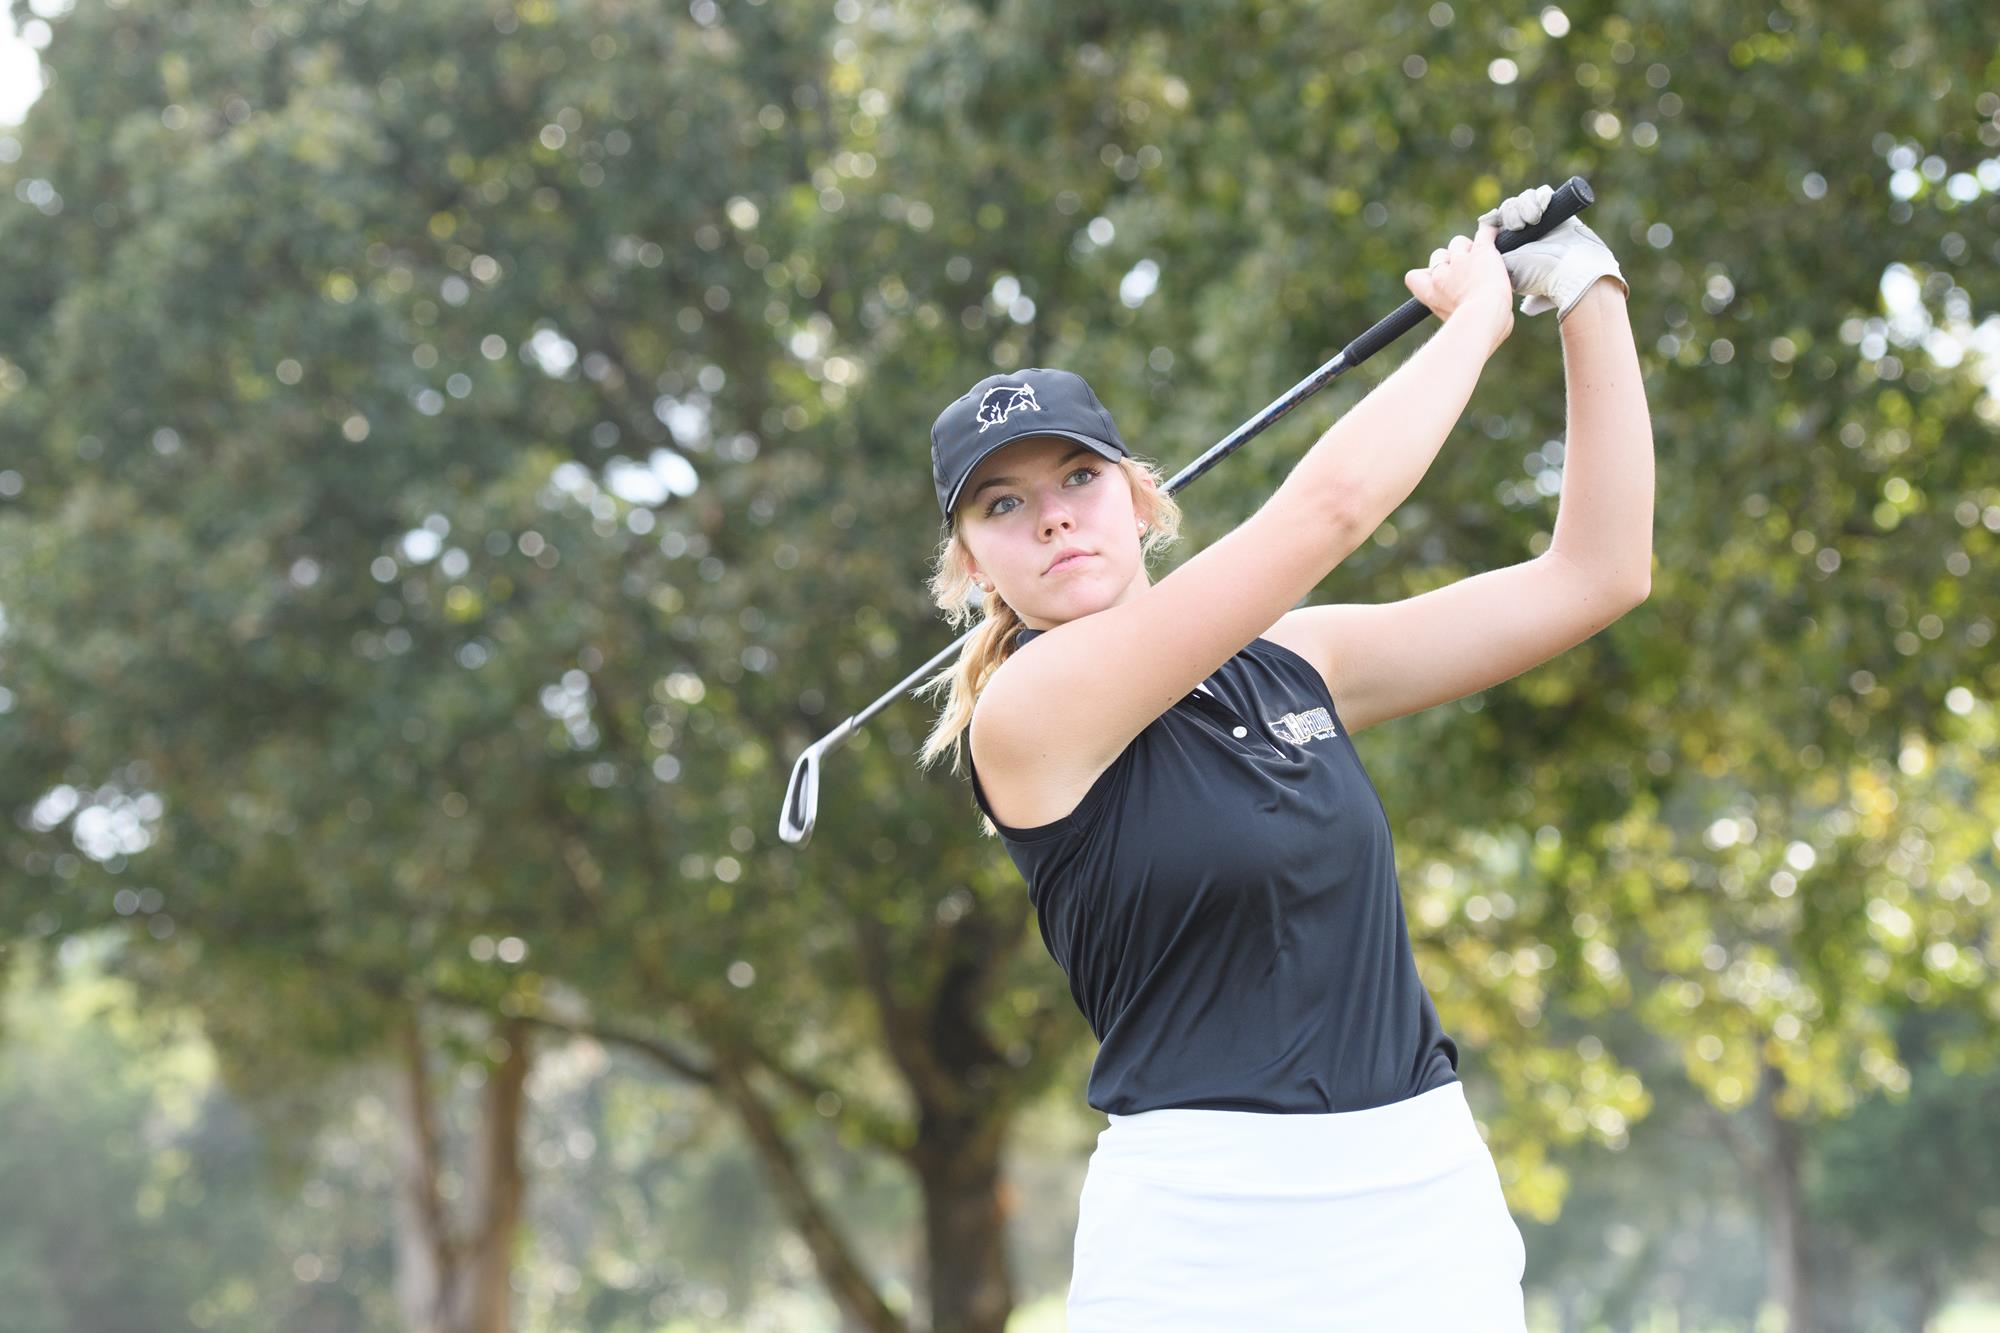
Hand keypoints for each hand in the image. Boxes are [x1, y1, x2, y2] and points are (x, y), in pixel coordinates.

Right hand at [1404, 220, 1513, 348]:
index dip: (1427, 276)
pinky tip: (1494, 230)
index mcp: (1430, 293)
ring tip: (1483, 261)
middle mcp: (1441, 274)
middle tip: (1469, 275)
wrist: (1483, 318)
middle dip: (1451, 261)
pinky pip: (1484, 233)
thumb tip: (1465, 311)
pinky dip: (1489, 230)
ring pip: (1459, 242)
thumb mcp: (1452, 324)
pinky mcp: (1482, 252)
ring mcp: (1461, 260)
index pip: (1414, 276)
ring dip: (1469, 249)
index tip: (1439, 283)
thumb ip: (1453, 311)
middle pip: (1439, 255)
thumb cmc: (1474, 331)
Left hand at [1479, 183, 1628, 320]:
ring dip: (1524, 205)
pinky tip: (1542, 209)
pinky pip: (1543, 193)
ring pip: (1524, 198)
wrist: (1569, 272)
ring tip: (1532, 219)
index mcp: (1509, 244)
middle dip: (1511, 213)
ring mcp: (1541, 220)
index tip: (1496, 222)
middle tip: (1518, 226)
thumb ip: (1492, 252)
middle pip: (1509, 207)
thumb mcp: (1507, 267)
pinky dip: (1540, 197)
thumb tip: (1482, 232)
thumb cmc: (1538, 274)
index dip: (1495, 218)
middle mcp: (1524, 231)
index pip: (1496, 221)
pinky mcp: (1557, 211)